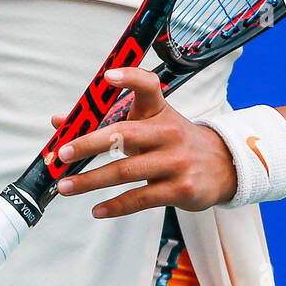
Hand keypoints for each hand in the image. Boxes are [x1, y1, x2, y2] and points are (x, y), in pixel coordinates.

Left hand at [52, 66, 237, 219]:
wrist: (225, 165)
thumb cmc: (175, 141)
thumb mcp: (149, 124)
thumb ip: (107, 120)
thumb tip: (61, 122)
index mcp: (160, 111)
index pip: (148, 86)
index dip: (129, 78)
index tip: (107, 76)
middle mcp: (168, 133)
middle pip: (124, 134)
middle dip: (90, 144)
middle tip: (64, 153)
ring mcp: (176, 162)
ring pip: (126, 171)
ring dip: (91, 180)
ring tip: (66, 186)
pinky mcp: (181, 189)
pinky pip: (141, 198)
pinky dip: (115, 206)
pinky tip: (97, 209)